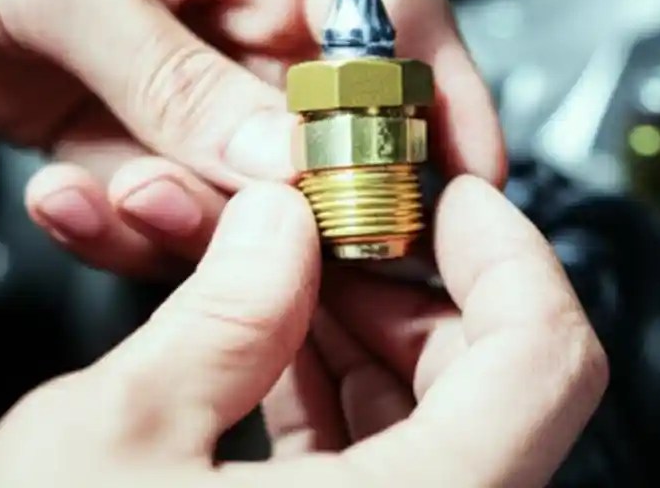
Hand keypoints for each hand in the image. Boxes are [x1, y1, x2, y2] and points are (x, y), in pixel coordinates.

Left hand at [0, 0, 502, 275]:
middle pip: (329, 135)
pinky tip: (67, 197)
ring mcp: (183, 84)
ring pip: (242, 190)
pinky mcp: (122, 130)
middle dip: (300, 199)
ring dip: (189, 216)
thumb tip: (280, 162)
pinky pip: (160, 204)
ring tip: (122, 194)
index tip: (457, 192)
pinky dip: (119, 222)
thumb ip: (176, 79)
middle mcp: (241, 20)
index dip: (440, 112)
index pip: (394, 33)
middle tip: (256, 235)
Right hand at [0, 176, 606, 487]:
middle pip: (488, 385)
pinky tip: (258, 344)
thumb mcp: (112, 439)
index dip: (510, 255)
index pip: (547, 363)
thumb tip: (280, 225)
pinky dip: (329, 396)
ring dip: (357, 332)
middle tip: (328, 223)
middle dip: (404, 284)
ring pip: (429, 425)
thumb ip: (223, 312)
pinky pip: (374, 470)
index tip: (454, 198)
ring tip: (272, 270)